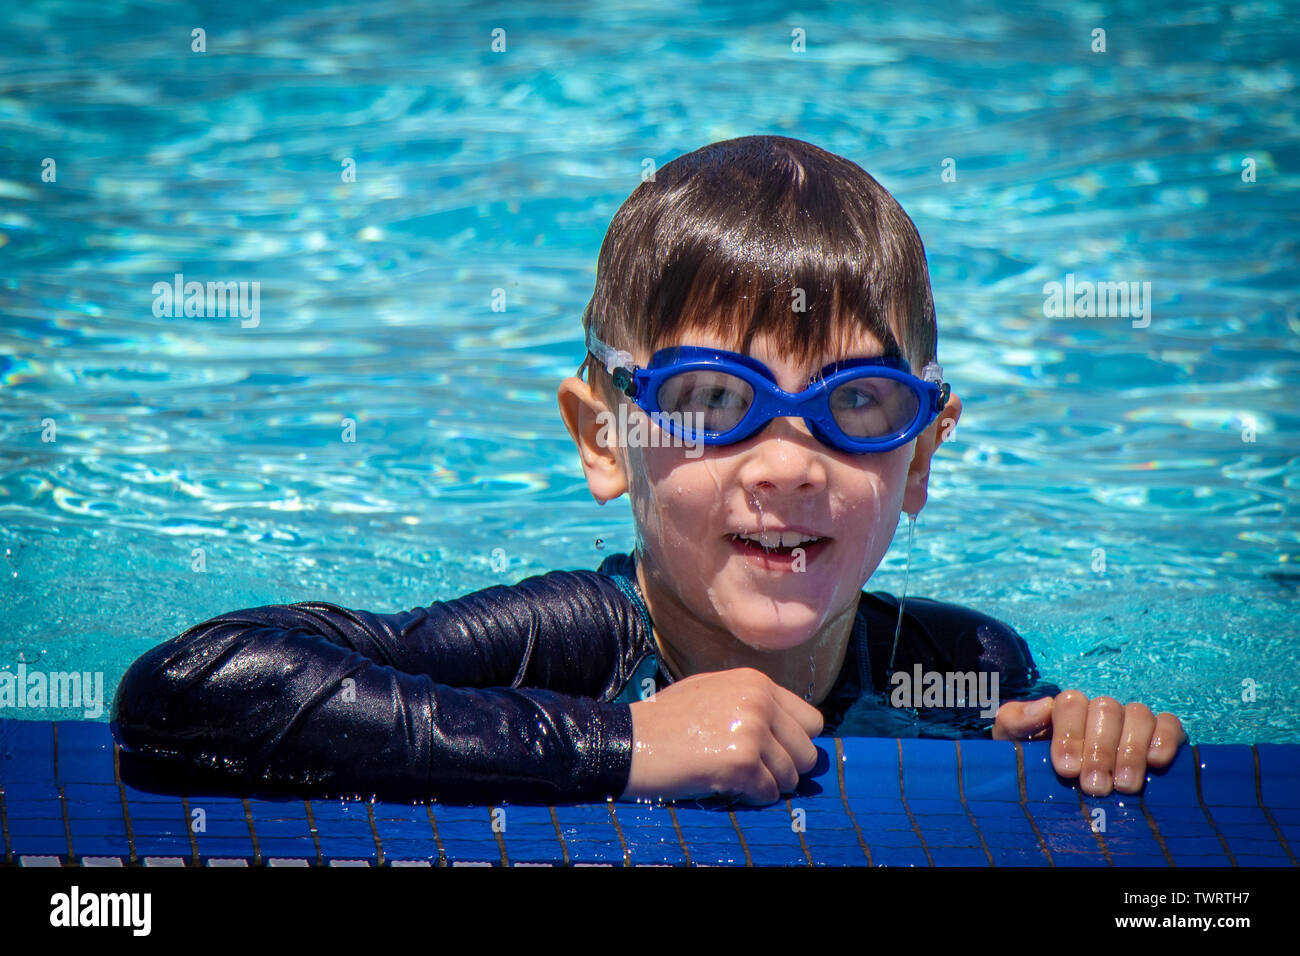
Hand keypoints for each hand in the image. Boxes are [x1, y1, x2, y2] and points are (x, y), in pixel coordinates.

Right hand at [622, 667, 823, 805]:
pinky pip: (770, 792)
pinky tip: (727, 787)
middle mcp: (759, 701)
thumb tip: (791, 733)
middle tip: (755, 772)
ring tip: (736, 778)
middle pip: (807, 752)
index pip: (812, 720)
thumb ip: (754, 704)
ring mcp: (752, 730)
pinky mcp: (741, 761)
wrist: (628, 741)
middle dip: (786, 768)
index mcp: (755, 682)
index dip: (795, 742)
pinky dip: (753, 797)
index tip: (775, 753)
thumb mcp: (713, 692)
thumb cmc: (666, 721)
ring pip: (791, 776)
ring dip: (768, 785)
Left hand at [992, 690, 1185, 795]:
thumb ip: (1015, 721)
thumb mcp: (1013, 743)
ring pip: (1137, 715)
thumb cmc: (1035, 766)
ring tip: (1123, 785)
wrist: (1059, 791)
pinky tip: (1157, 762)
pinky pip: (1169, 724)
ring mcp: (1131, 719)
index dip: (1070, 734)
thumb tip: (1042, 707)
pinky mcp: (1160, 734)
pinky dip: (1165, 739)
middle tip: (1095, 786)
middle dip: (1100, 751)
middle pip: (1106, 710)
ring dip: (1131, 751)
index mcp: (1065, 708)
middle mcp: (1099, 709)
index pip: (1070, 704)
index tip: (1066, 769)